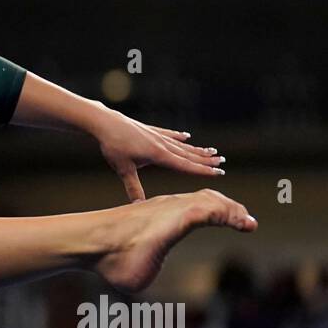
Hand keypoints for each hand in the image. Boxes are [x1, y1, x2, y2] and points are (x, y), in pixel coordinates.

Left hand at [86, 102, 224, 201]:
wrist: (105, 122)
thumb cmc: (113, 146)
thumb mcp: (123, 169)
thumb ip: (133, 187)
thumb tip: (138, 206)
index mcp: (159, 155)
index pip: (185, 165)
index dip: (202, 170)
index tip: (218, 172)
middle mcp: (162, 145)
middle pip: (188, 155)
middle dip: (206, 160)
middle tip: (223, 162)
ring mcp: (157, 136)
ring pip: (181, 145)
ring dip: (197, 149)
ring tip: (212, 151)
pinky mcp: (149, 130)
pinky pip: (168, 134)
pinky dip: (178, 136)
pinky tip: (186, 136)